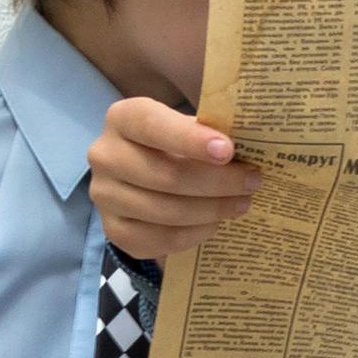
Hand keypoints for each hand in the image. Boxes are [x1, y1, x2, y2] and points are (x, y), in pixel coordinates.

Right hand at [89, 95, 255, 261]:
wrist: (143, 177)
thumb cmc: (174, 144)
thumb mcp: (187, 127)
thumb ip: (210, 131)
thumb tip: (252, 146)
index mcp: (123, 118)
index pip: (152, 126)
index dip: (191, 139)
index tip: (228, 151)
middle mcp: (105, 155)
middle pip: (166, 175)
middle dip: (218, 182)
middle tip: (252, 182)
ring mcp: (104, 196)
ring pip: (167, 211)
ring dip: (212, 210)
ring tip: (241, 203)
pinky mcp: (114, 230)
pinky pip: (161, 239)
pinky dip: (195, 234)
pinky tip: (215, 223)